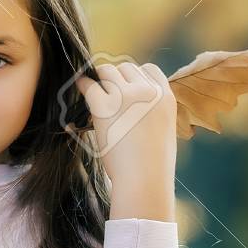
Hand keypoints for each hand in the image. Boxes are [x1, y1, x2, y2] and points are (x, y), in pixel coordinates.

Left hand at [75, 61, 176, 219]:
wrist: (144, 180)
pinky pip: (89, 85)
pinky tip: (81, 91)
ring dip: (100, 81)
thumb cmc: (152, 166)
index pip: (148, 70)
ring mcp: (126, 96)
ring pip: (107, 72)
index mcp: (166, 97)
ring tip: (94, 95)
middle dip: (116, 79)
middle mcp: (147, 91)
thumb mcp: (162, 131)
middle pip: (126, 68)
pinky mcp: (105, 105)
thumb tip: (131, 104)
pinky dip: (83, 85)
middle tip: (107, 95)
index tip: (126, 89)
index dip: (134, 77)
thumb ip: (151, 112)